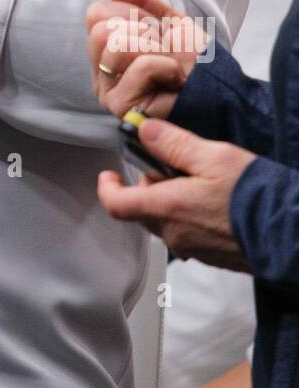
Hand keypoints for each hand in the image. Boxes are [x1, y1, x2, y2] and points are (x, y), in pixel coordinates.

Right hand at [86, 0, 211, 118]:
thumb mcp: (165, 20)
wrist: (220, 89)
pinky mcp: (124, 107)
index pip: (95, 14)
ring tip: (169, 65)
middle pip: (100, 30)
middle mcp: (100, 73)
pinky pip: (141, 66)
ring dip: (156, 48)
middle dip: (142, 31)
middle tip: (163, 48)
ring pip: (117, 45)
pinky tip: (173, 79)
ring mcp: (108, 93)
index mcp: (105, 52)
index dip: (131, 13)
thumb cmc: (193, 60)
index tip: (155, 30)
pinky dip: (166, 65)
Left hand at [98, 118, 257, 271]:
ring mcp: (193, 249)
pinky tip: (215, 200)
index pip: (118, 205)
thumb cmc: (253, 194)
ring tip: (201, 179)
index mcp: (167, 208)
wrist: (291, 235)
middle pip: (143, 209)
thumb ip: (172, 143)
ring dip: (172, 199)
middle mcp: (174, 234)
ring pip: (166, 220)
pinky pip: (187, 232)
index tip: (108, 175)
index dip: (107, 188)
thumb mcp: (212, 156)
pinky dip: (190, 214)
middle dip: (150, 185)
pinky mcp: (211, 256)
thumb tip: (143, 131)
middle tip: (175, 164)